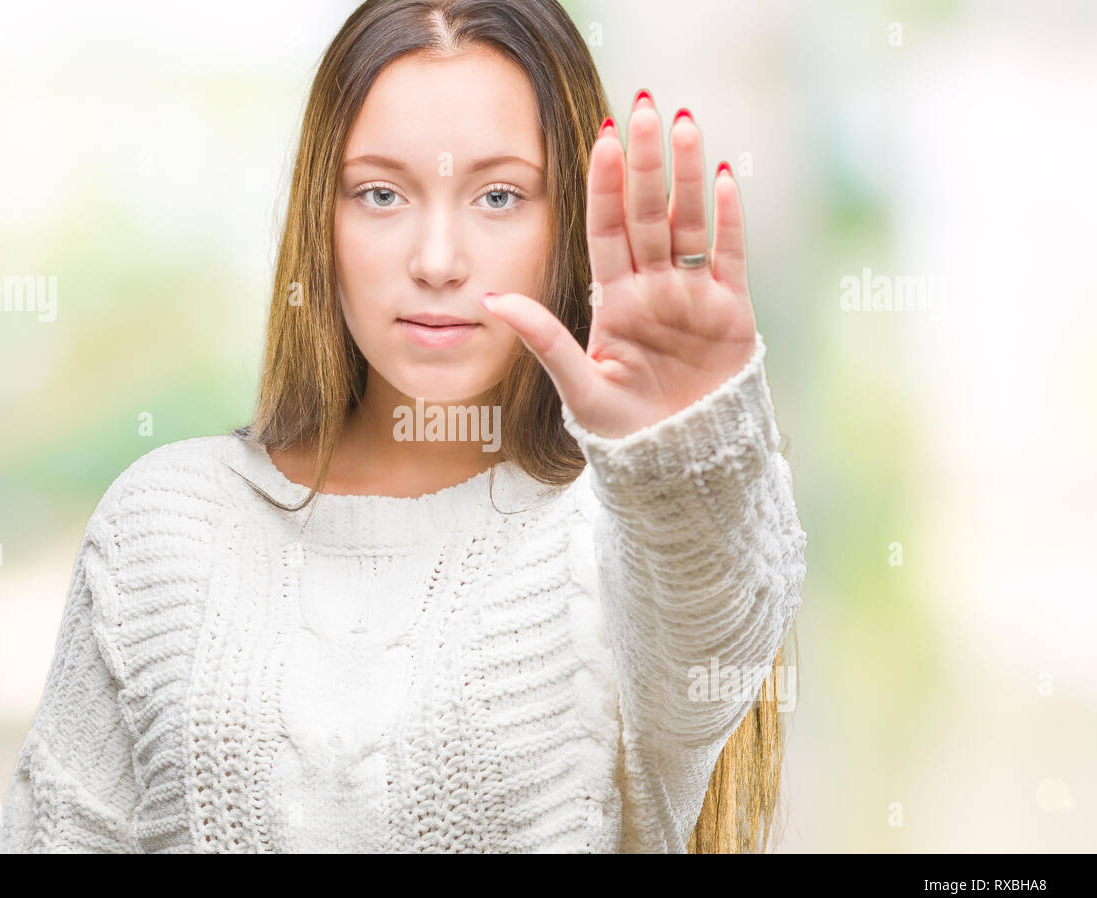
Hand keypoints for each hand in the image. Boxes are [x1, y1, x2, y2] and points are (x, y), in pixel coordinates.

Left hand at [480, 94, 757, 439]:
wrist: (680, 464)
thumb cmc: (624, 431)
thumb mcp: (578, 387)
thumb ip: (543, 340)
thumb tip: (491, 299)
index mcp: (613, 299)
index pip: (606, 230)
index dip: (604, 187)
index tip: (602, 140)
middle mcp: (653, 288)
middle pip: (648, 213)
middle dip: (646, 162)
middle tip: (644, 108)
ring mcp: (692, 295)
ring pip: (689, 223)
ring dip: (685, 174)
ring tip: (684, 123)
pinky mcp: (731, 311)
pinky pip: (730, 255)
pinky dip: (728, 218)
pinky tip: (721, 176)